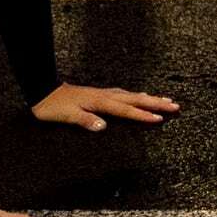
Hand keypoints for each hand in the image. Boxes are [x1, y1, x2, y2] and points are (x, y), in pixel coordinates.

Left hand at [31, 82, 180, 131]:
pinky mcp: (99, 95)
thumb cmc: (53, 106)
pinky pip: (123, 95)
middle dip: (155, 102)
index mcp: (99, 102)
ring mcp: (103, 94)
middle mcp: (105, 96)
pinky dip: (135, 96)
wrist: (42, 90)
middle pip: (135, 99)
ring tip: (164, 100)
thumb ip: (85, 120)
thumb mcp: (66, 115)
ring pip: (131, 95)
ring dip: (148, 98)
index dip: (143, 114)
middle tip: (174, 105)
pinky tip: (137, 97)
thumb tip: (103, 126)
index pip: (126, 110)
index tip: (160, 118)